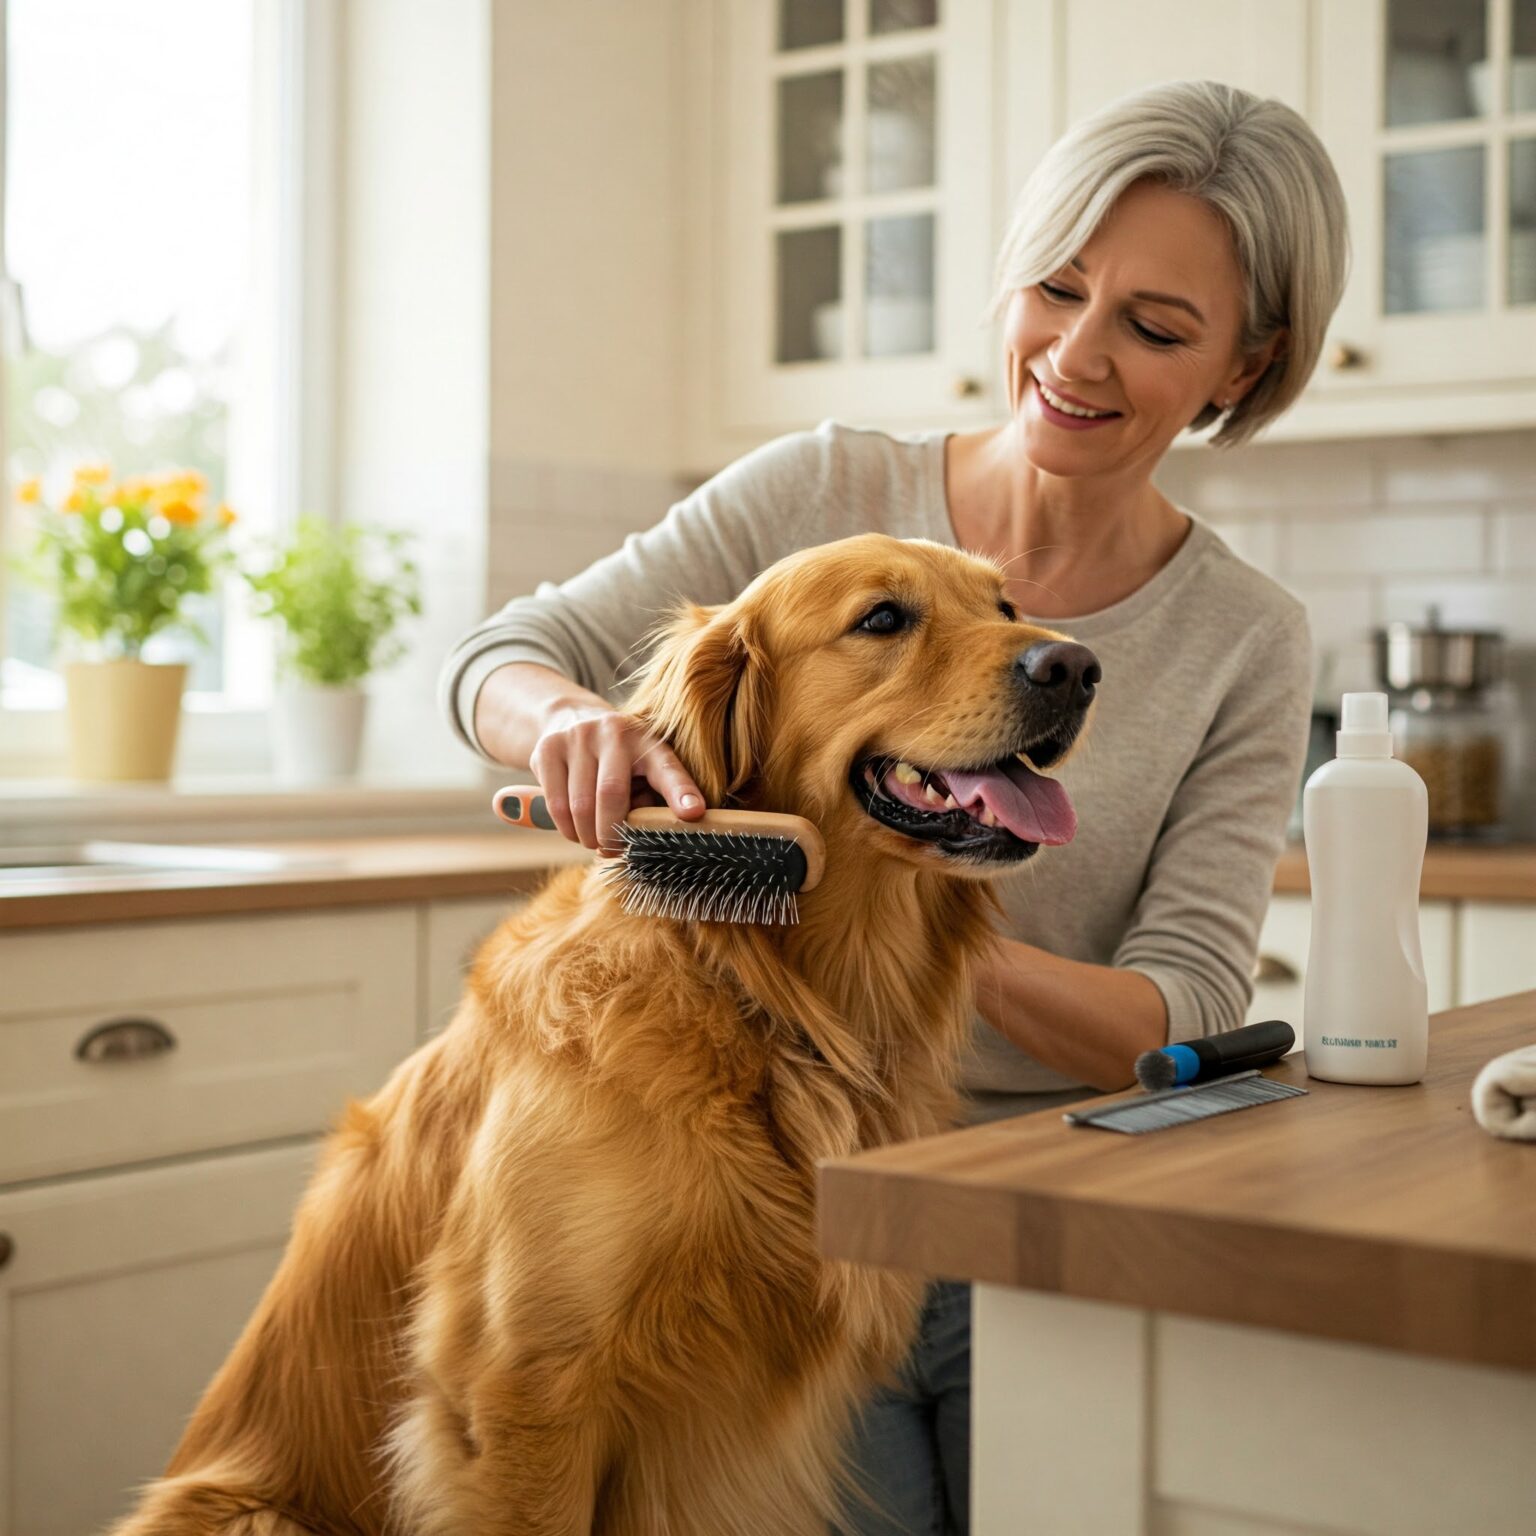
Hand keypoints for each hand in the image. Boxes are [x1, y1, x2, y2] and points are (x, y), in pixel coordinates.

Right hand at [529, 703, 704, 854]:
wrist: (569, 717)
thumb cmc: (617, 760)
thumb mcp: (641, 770)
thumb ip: (649, 798)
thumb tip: (648, 833)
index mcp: (648, 741)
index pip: (667, 769)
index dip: (681, 793)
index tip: (693, 813)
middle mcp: (614, 732)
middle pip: (611, 794)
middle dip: (612, 833)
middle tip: (613, 850)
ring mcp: (578, 736)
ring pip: (580, 805)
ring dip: (586, 836)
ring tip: (593, 841)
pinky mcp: (548, 748)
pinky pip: (556, 804)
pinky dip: (566, 829)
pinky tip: (574, 830)